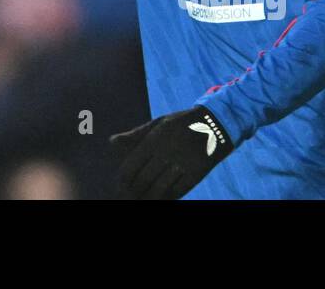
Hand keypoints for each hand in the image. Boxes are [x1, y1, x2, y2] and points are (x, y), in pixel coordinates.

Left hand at [109, 106, 233, 199]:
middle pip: (144, 179)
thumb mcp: (158, 124)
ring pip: (160, 188)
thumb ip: (135, 135)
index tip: (120, 185)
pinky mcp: (195, 174)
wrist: (213, 126)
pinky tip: (160, 199)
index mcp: (155, 140)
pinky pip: (177, 191)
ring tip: (141, 200)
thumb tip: (111, 142)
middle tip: (127, 197)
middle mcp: (167, 153)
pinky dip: (167, 198)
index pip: (133, 164)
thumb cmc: (180, 125)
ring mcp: (182, 165)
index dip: (124, 178)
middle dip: (134, 191)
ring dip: (148, 197)